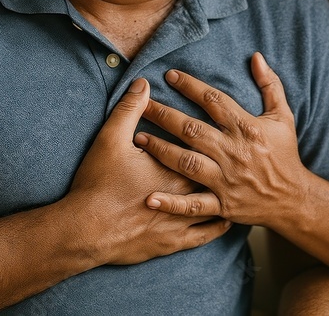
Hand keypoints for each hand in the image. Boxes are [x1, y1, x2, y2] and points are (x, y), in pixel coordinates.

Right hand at [63, 78, 230, 265]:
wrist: (86, 231)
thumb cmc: (98, 185)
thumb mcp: (110, 139)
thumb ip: (129, 109)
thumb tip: (144, 84)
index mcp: (177, 167)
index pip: (203, 144)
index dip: (213, 130)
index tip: (222, 122)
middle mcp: (187, 194)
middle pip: (217, 173)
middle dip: (228, 161)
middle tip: (241, 151)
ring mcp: (184, 221)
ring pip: (219, 204)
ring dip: (230, 192)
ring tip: (242, 181)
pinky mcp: (176, 243)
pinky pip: (209, 233)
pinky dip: (221, 224)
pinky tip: (228, 218)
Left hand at [134, 52, 310, 226]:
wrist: (294, 199)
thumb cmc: (285, 154)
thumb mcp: (283, 117)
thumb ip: (270, 85)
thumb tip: (257, 56)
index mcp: (247, 128)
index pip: (214, 101)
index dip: (190, 86)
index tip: (169, 75)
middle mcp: (234, 152)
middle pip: (193, 129)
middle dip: (164, 114)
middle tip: (141, 103)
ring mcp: (227, 180)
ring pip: (188, 163)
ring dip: (161, 149)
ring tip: (138, 137)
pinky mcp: (223, 204)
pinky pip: (194, 206)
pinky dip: (172, 204)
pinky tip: (149, 198)